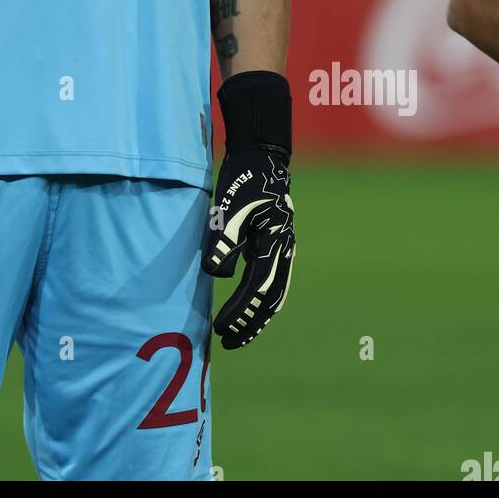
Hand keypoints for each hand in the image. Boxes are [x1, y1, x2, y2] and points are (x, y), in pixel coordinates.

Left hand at [201, 147, 294, 349]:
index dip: (240, 311)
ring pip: (275, 292)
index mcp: (276, 241)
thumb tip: (214, 272)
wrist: (261, 156)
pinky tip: (245, 309)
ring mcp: (283, 248)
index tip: (221, 328)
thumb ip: (224, 239)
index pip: (258, 288)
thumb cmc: (244, 179)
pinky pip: (270, 280)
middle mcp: (284, 249)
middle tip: (228, 342)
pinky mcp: (274, 245)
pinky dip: (260, 299)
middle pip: (272, 298)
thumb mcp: (229, 206)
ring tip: (238, 336)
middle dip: (251, 323)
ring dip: (257, 316)